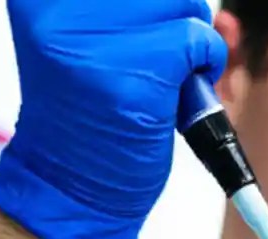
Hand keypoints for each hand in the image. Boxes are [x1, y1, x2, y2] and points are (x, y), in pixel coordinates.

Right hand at [0, 0, 227, 238]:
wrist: (69, 191)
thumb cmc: (82, 122)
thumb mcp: (87, 44)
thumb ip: (126, 11)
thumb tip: (202, 4)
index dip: (145, 11)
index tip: (134, 38)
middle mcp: (62, 6)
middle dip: (171, 23)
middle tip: (148, 69)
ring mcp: (98, 38)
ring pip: (183, 7)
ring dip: (187, 45)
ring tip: (155, 84)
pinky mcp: (138, 70)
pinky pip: (199, 42)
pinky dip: (204, 66)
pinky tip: (176, 97)